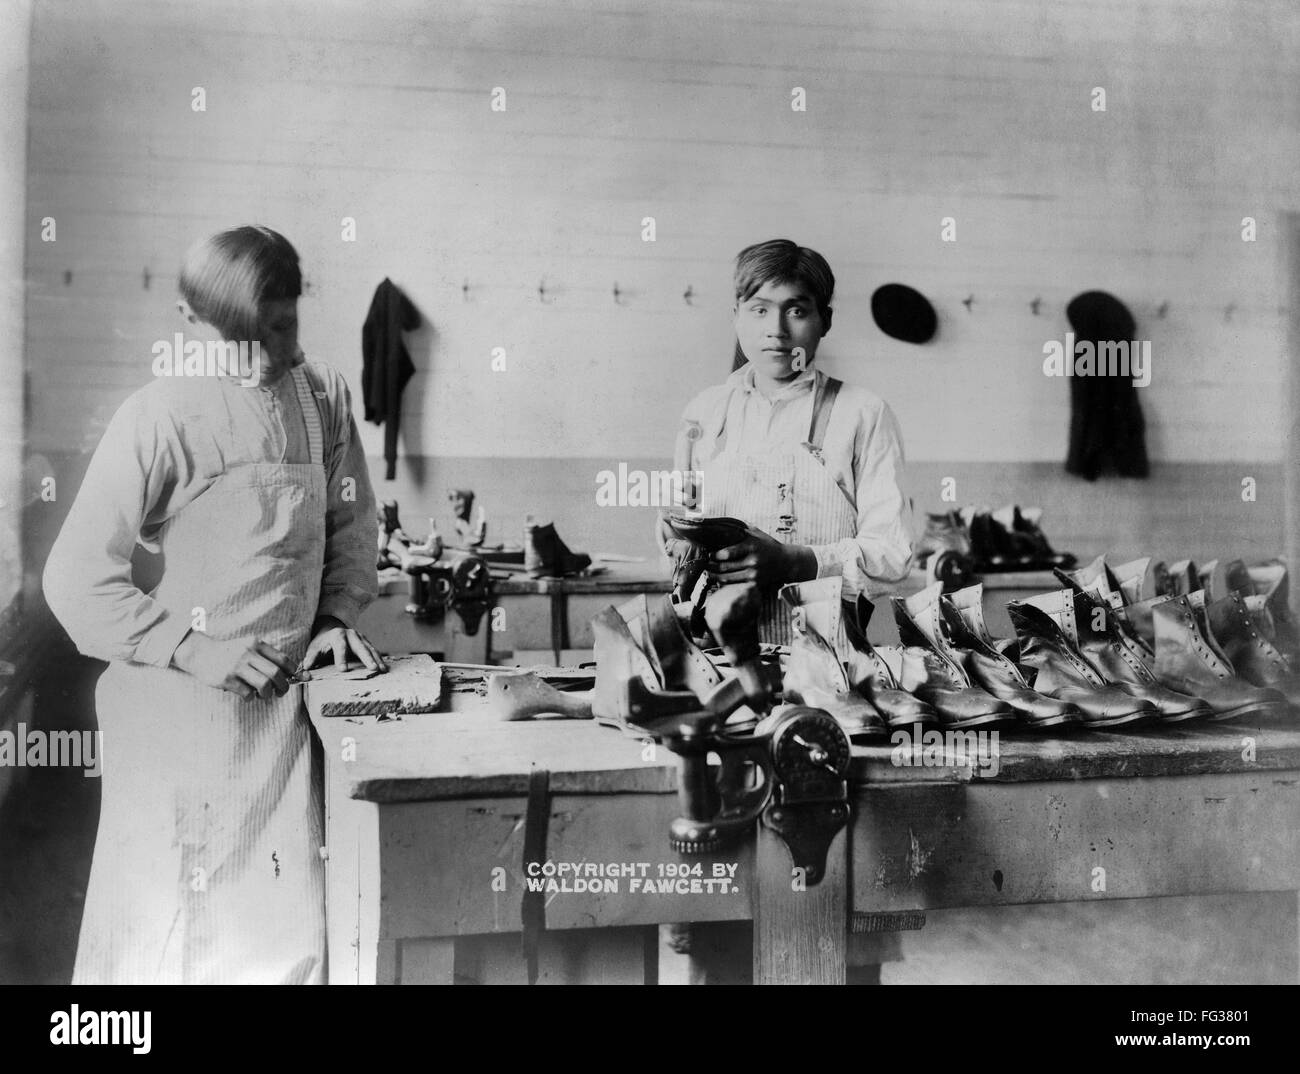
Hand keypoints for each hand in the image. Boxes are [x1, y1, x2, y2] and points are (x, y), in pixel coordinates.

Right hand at [173, 633, 294, 700]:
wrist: (200, 653)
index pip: (282, 659)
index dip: (295, 671)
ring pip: (264, 685)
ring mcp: (237, 666)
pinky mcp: (227, 679)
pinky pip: (248, 693)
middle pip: (276, 674)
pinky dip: (251, 698)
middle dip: (283, 687)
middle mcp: (248, 653)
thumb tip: (291, 674)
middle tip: (281, 692)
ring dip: (268, 694)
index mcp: (256, 644)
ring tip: (264, 695)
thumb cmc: (229, 653)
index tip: (301, 678)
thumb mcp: (248, 647)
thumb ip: (265, 657)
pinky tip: (248, 695)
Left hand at [300, 616, 387, 675]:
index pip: (339, 647)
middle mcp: (351, 634)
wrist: (331, 630)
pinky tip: (385, 668)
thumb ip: (311, 658)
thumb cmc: (322, 644)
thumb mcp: (314, 648)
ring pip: (370, 649)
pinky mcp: (366, 643)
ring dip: (377, 659)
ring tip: (382, 670)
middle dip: (367, 658)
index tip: (343, 670)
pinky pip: (374, 651)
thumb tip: (306, 668)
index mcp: (337, 635)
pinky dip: (380, 659)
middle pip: (360, 647)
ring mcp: (361, 638)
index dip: (341, 658)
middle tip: (373, 668)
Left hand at [707, 526, 816, 588]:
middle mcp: (752, 561)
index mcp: (751, 546)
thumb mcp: (755, 533)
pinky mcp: (754, 584)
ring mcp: (753, 574)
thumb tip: (718, 523)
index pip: (728, 553)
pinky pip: (734, 584)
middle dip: (711, 566)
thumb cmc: (766, 544)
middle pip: (725, 567)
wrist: (785, 562)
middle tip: (704, 563)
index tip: (708, 554)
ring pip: (727, 578)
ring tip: (707, 571)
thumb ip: (739, 528)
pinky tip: (718, 578)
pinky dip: (723, 582)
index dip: (715, 555)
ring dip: (714, 575)